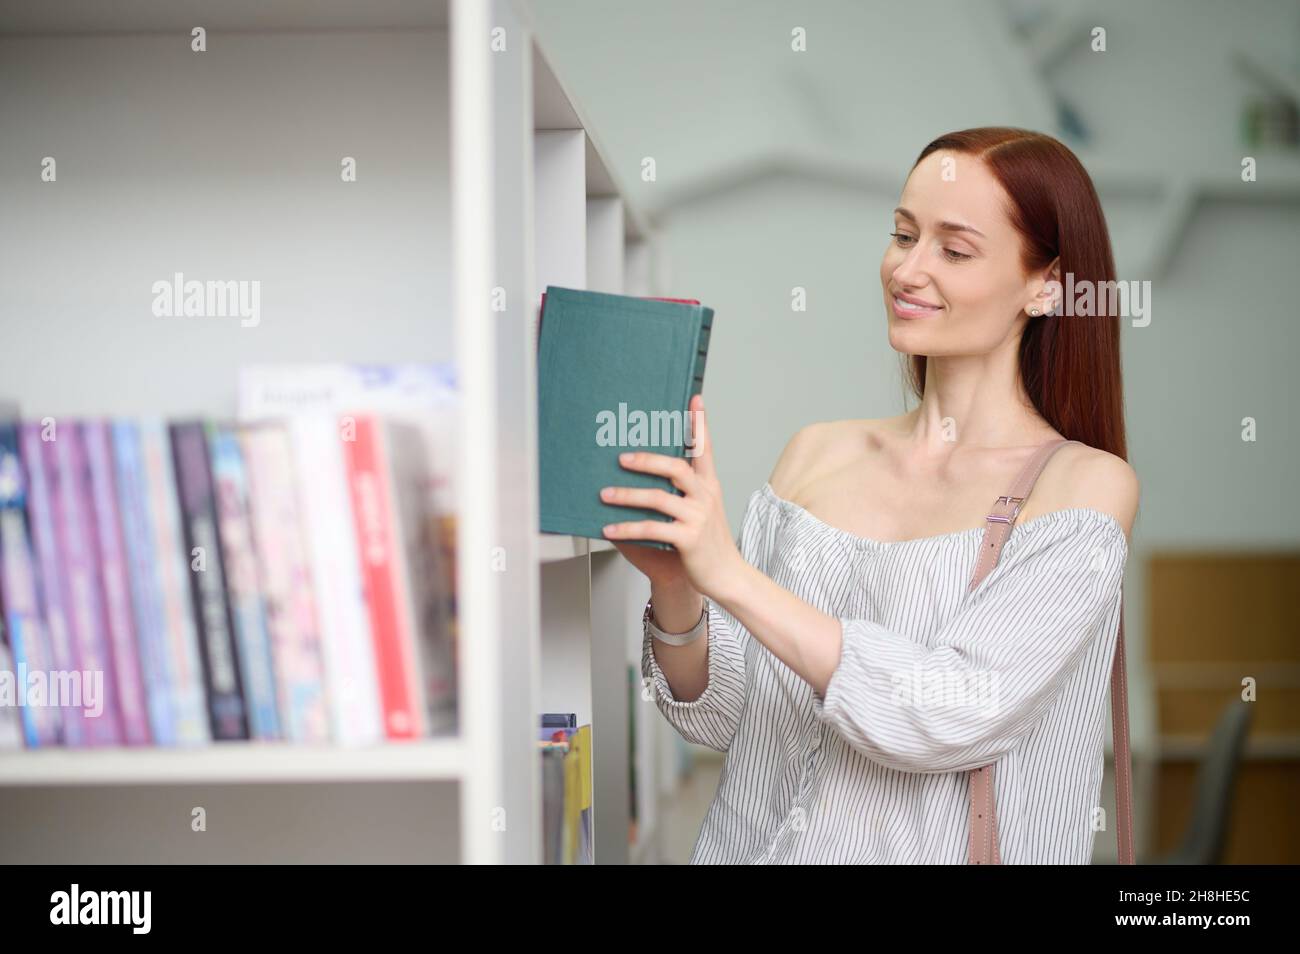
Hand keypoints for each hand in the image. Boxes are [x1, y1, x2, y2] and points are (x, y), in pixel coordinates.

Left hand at [601, 394, 742, 600]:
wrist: (726, 576)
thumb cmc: (707, 543)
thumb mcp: (699, 511)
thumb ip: (678, 493)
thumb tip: (640, 478)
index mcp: (708, 485)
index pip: (705, 449)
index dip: (700, 424)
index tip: (695, 400)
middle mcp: (705, 496)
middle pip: (676, 467)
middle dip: (646, 460)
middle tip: (621, 458)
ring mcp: (698, 517)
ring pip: (658, 498)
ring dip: (627, 495)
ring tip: (605, 495)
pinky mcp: (688, 539)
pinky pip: (651, 528)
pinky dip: (627, 528)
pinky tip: (609, 529)